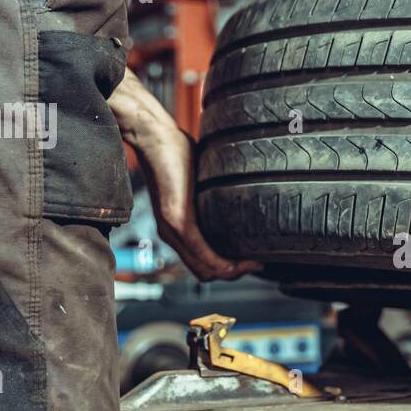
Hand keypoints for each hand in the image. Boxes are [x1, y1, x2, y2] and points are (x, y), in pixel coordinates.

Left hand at [109, 69, 260, 280]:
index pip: (203, 263)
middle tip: (257, 262)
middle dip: (234, 274)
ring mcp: (174, 230)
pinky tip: (243, 258)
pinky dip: (225, 263)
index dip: (228, 269)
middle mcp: (172, 234)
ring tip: (254, 262)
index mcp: (177, 227)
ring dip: (233, 272)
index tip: (252, 258)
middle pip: (206, 273)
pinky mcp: (178, 221)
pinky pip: (204, 255)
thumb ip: (210, 193)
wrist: (153, 137)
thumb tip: (231, 188)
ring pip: (205, 270)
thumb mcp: (195, 179)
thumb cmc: (173, 151)